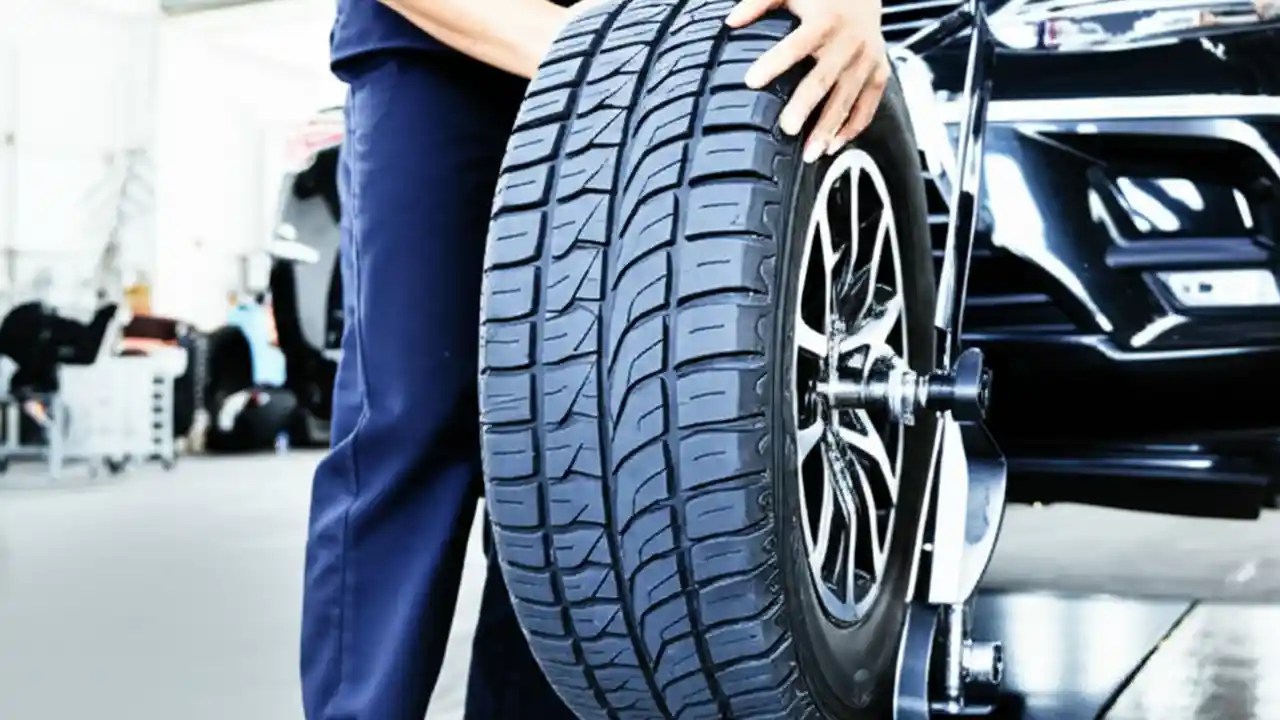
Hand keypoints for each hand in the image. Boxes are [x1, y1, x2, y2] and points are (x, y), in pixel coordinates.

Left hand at [725, 0, 889, 162]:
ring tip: (810, 154)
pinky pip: (868, 107)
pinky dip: (852, 129)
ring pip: (847, 100)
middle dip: (806, 105)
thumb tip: (731, 21)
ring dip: (829, 129)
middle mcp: (850, 43)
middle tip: (787, 128)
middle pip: (825, 79)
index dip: (775, 62)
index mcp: (826, 21)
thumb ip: (760, 1)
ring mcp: (867, 61)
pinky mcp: (879, 74)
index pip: (797, 44)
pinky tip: (833, 147)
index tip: (751, 81)